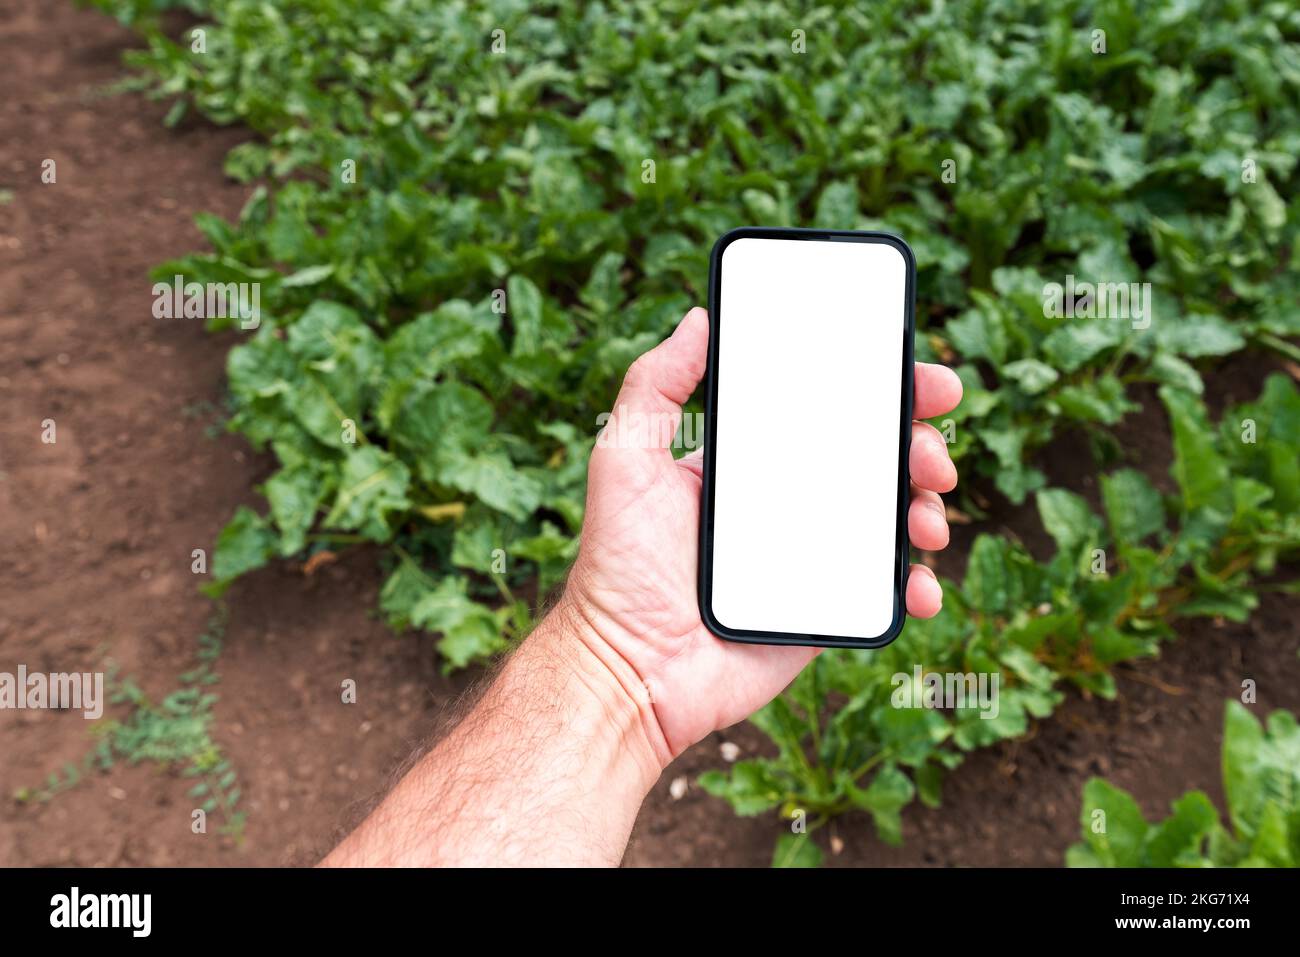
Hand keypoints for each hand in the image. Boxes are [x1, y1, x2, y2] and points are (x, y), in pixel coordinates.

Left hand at [560, 306, 962, 768]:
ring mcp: (810, 558)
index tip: (920, 378)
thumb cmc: (617, 565)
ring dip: (927, 507)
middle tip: (929, 453)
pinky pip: (883, 592)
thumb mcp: (624, 459)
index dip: (879, 389)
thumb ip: (654, 386)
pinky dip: (914, 584)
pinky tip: (919, 585)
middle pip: (873, 460)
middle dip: (919, 446)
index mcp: (750, 462)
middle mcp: (787, 504)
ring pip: (890, 520)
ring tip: (925, 518)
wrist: (628, 670)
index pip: (825, 411)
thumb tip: (699, 318)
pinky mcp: (823, 610)